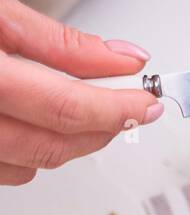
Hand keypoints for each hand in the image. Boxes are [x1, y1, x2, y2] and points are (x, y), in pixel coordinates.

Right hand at [0, 0, 161, 185]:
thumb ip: (58, 41)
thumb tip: (121, 60)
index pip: (65, 108)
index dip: (117, 108)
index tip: (149, 100)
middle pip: (50, 146)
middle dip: (100, 129)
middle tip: (132, 106)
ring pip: (27, 168)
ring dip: (65, 145)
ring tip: (84, 109)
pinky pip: (0, 172)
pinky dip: (25, 154)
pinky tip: (29, 122)